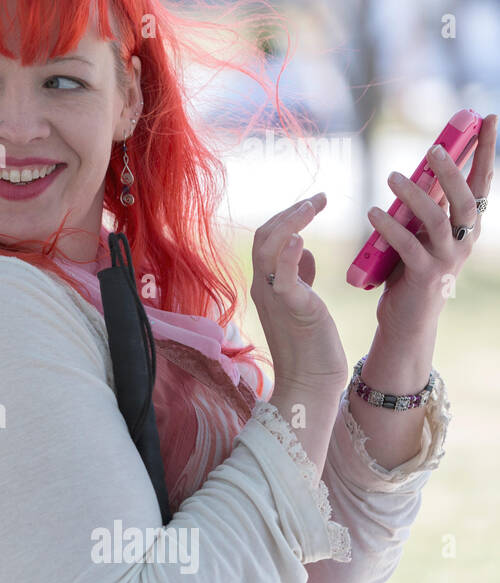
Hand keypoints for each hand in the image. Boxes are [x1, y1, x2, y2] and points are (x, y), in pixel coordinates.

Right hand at [251, 192, 347, 394]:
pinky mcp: (292, 309)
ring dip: (290, 223)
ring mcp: (275, 298)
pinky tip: (302, 238)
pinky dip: (288, 255)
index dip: (288, 217)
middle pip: (264, 237)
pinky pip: (282, 278)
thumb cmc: (310, 347)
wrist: (310, 383)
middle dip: (290, 212)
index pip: (268, 239)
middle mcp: (264, 288)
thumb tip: (304, 251)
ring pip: (268, 249)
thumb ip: (299, 276)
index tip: (312, 203)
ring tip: (312, 207)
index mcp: (268, 285)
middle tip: (318, 199)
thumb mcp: (303, 303)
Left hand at [367, 113, 495, 340]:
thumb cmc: (415, 268)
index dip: (487, 150)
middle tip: (433, 149)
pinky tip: (372, 212)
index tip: (488, 118)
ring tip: (391, 177)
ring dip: (414, 196)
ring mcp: (446, 258)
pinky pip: (407, 246)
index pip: (483, 181)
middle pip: (465, 199)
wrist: (409, 318)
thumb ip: (428, 205)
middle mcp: (464, 239)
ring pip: (436, 220)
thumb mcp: (425, 232)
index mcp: (468, 224)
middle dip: (451, 172)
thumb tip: (420, 168)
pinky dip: (389, 227)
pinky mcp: (424, 275)